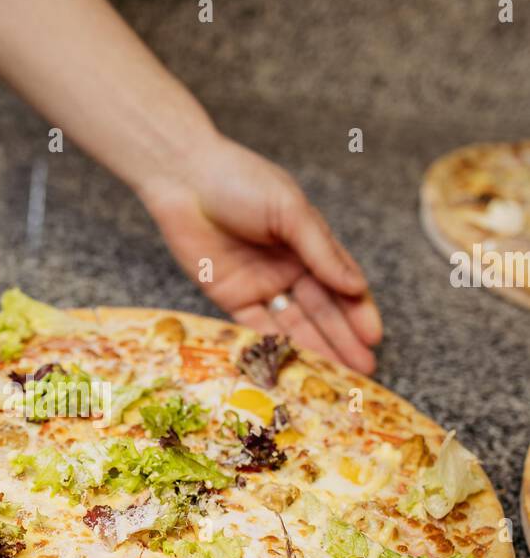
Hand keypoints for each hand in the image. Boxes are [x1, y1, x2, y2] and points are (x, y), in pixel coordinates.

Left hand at [139, 134, 381, 373]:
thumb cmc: (241, 182)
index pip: (341, 284)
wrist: (184, 180)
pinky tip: (296, 367)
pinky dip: (276, 347)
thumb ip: (321, 251)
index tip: (374, 337)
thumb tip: (356, 287)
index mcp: (308, 243)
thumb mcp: (290, 211)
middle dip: (343, 340)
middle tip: (363, 371)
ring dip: (316, 350)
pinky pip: (257, 328)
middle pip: (321, 311)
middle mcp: (287, 268)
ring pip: (293, 324)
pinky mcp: (230, 298)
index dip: (358, 311)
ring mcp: (259, 284)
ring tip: (338, 377)